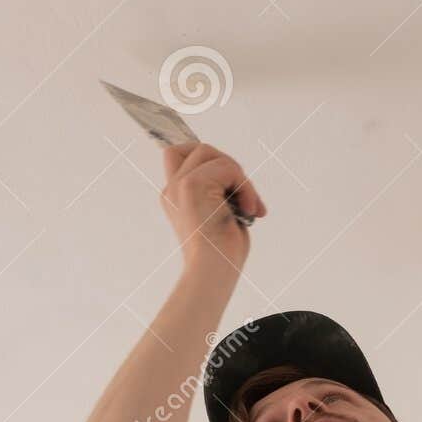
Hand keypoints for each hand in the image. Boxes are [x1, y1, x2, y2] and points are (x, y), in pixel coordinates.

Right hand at [160, 142, 265, 274]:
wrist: (213, 273)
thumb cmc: (221, 254)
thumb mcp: (220, 215)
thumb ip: (218, 191)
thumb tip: (237, 175)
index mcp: (175, 196)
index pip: (178, 154)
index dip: (204, 157)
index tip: (230, 181)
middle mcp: (173, 188)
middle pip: (199, 148)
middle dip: (229, 166)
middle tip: (245, 197)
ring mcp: (180, 185)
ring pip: (213, 154)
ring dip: (239, 177)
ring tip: (248, 206)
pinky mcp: (192, 185)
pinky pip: (228, 167)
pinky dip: (245, 187)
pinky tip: (249, 209)